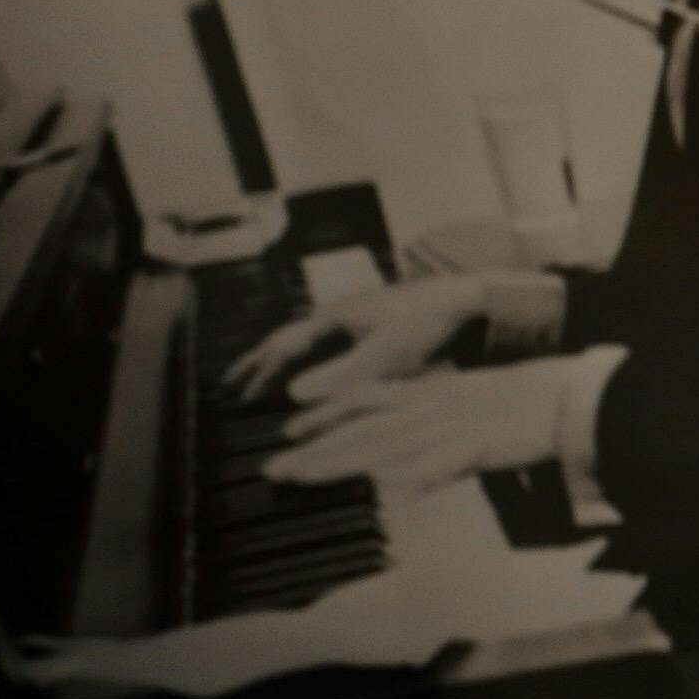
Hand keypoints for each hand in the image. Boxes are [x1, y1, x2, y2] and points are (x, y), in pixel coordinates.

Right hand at [227, 269, 532, 405]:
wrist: (468, 300)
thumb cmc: (428, 324)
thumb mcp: (385, 355)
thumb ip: (340, 376)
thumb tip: (291, 394)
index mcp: (332, 317)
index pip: (284, 348)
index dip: (261, 374)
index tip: (240, 398)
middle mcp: (336, 314)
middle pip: (286, 340)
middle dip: (257, 364)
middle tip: (229, 386)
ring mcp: (353, 317)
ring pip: (305, 342)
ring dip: (280, 362)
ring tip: (261, 380)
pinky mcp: (372, 325)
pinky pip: (326, 344)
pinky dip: (309, 360)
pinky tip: (310, 374)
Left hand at [268, 357, 592, 492]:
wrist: (570, 395)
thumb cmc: (526, 402)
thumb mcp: (472, 403)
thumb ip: (438, 427)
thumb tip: (410, 456)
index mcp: (431, 394)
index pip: (366, 402)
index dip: (325, 416)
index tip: (288, 429)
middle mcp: (431, 409)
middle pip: (363, 430)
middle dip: (315, 449)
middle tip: (273, 467)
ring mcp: (452, 428)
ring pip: (385, 447)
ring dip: (340, 462)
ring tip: (300, 475)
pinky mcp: (479, 447)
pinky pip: (444, 464)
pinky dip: (417, 477)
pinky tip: (391, 491)